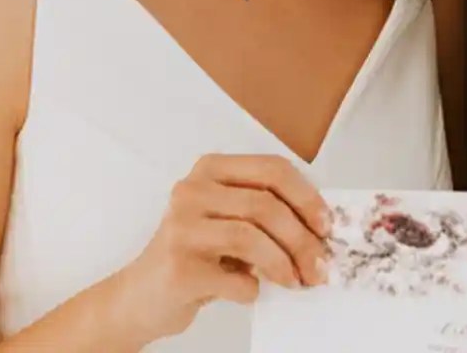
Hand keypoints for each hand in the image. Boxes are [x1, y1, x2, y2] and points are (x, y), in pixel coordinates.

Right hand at [105, 154, 332, 345]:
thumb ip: (266, 212)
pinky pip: (236, 279)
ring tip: (295, 281)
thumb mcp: (230, 220)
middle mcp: (191, 191)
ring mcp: (181, 227)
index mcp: (211, 170)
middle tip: (319, 266)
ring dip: (284, 264)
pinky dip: (253, 290)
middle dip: (302, 239)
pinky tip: (250, 292)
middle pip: (265, 205)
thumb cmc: (196, 256)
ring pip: (252, 237)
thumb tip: (322, 227)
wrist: (140, 297)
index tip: (326, 225)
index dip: (307, 197)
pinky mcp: (179, 267)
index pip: (272, 169)